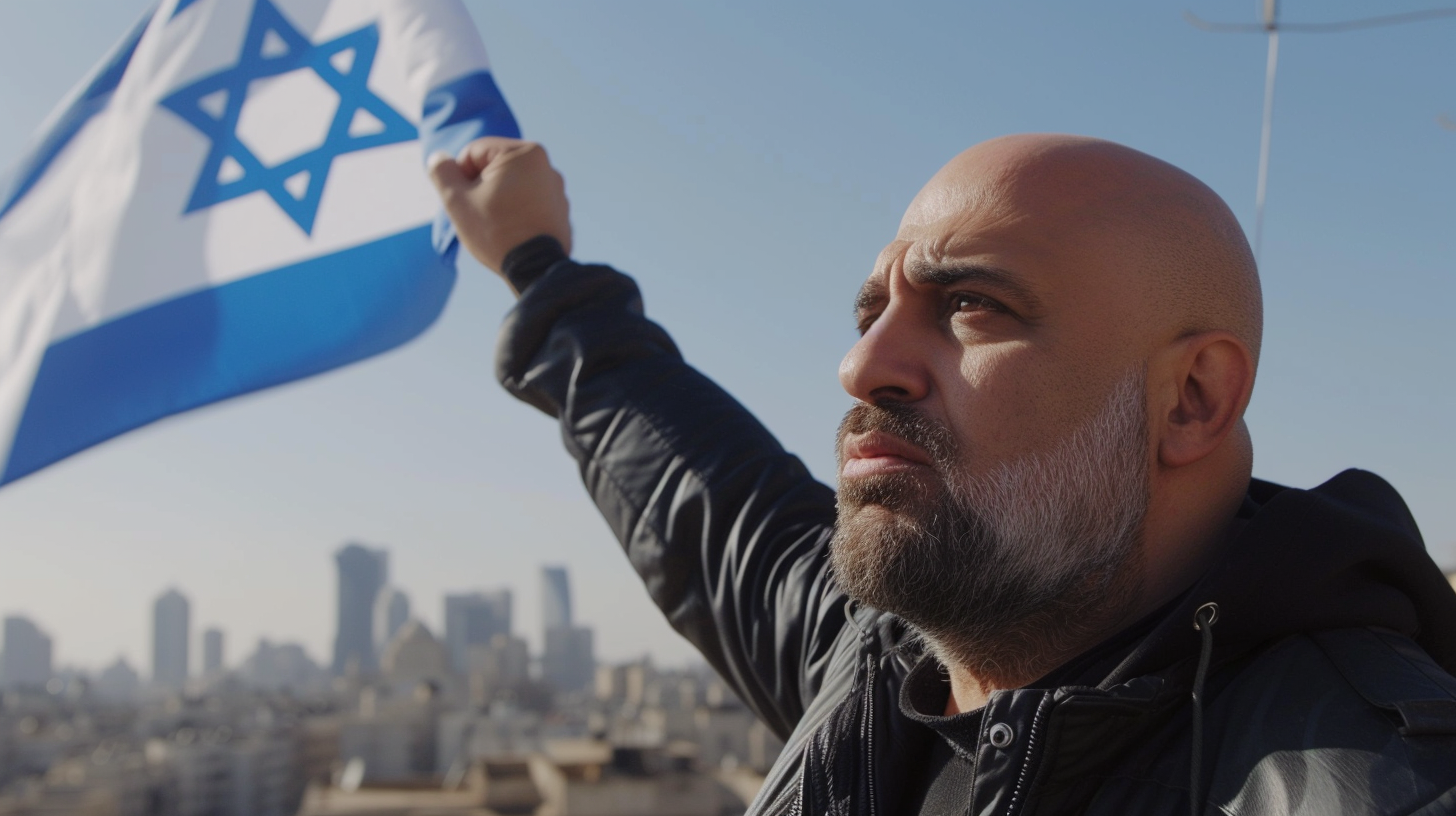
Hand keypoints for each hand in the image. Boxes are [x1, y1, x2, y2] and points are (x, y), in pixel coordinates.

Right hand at [428, 137, 571, 276]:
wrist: (537, 271)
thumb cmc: (497, 233)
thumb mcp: (457, 201)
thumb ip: (443, 173)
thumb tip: (439, 158)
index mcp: (523, 153)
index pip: (474, 152)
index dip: (461, 176)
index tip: (467, 201)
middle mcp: (546, 165)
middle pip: (494, 166)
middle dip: (480, 187)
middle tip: (480, 214)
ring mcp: (556, 187)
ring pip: (511, 184)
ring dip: (498, 198)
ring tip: (497, 225)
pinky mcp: (560, 207)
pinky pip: (529, 200)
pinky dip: (517, 210)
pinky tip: (513, 230)